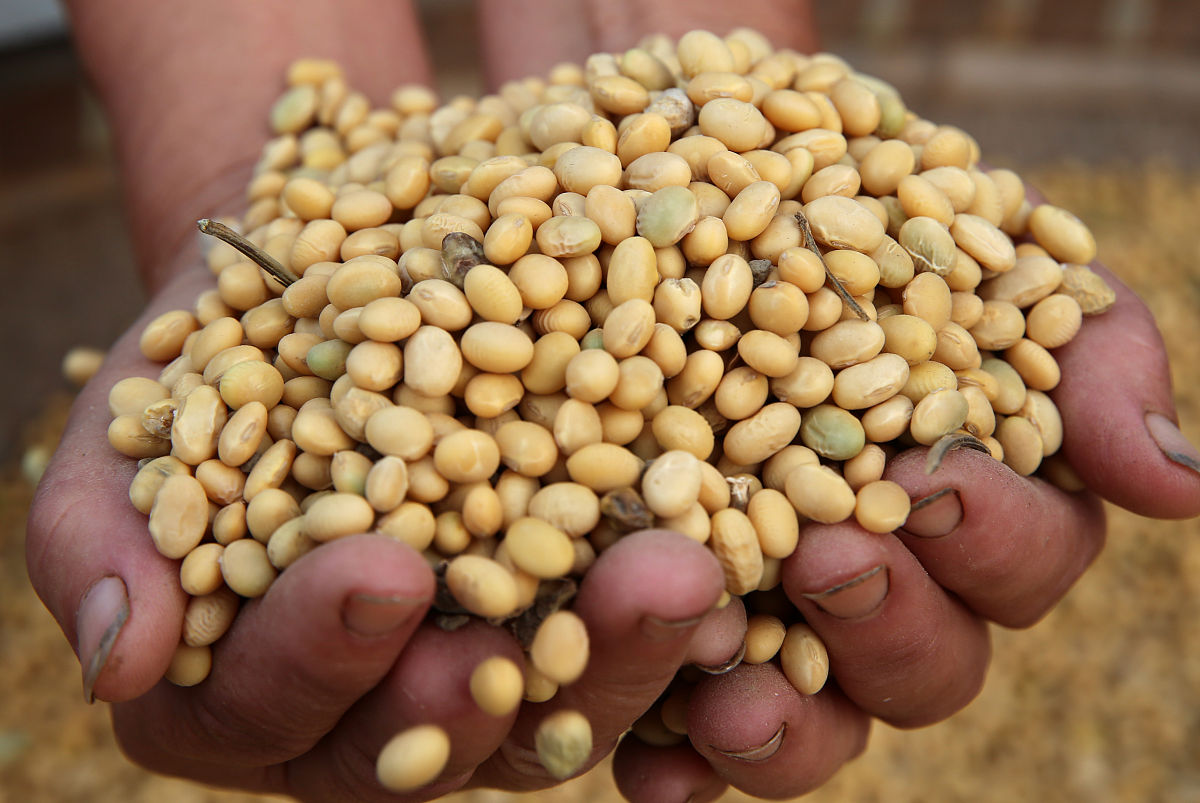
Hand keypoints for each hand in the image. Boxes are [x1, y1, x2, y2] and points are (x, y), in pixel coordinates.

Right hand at [26, 264, 743, 799]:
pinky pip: (642, 634)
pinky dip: (694, 605)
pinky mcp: (584, 610)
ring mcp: (497, 665)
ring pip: (565, 705)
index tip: (378, 566)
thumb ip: (103, 544)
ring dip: (634, 652)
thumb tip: (116, 658)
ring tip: (690, 570)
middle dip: (511, 676)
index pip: (285, 708)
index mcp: (260, 691)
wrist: (332, 284)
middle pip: (444, 736)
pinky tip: (744, 542)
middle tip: (563, 599)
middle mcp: (385, 705)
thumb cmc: (213, 361)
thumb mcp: (132, 428)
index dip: (324, 655)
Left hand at [611, 264, 1199, 801]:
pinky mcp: (671, 645)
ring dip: (788, 728)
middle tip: (831, 560)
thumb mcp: (963, 239)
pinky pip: (681, 734)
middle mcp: (885, 584)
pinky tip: (651, 770)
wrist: (674, 197)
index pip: (1019, 560)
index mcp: (969, 505)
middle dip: (889, 621)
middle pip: (928, 662)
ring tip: (732, 700)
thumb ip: (1083, 351)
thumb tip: (1182, 487)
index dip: (996, 539)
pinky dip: (677, 764)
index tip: (940, 488)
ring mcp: (777, 625)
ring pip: (817, 722)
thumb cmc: (839, 217)